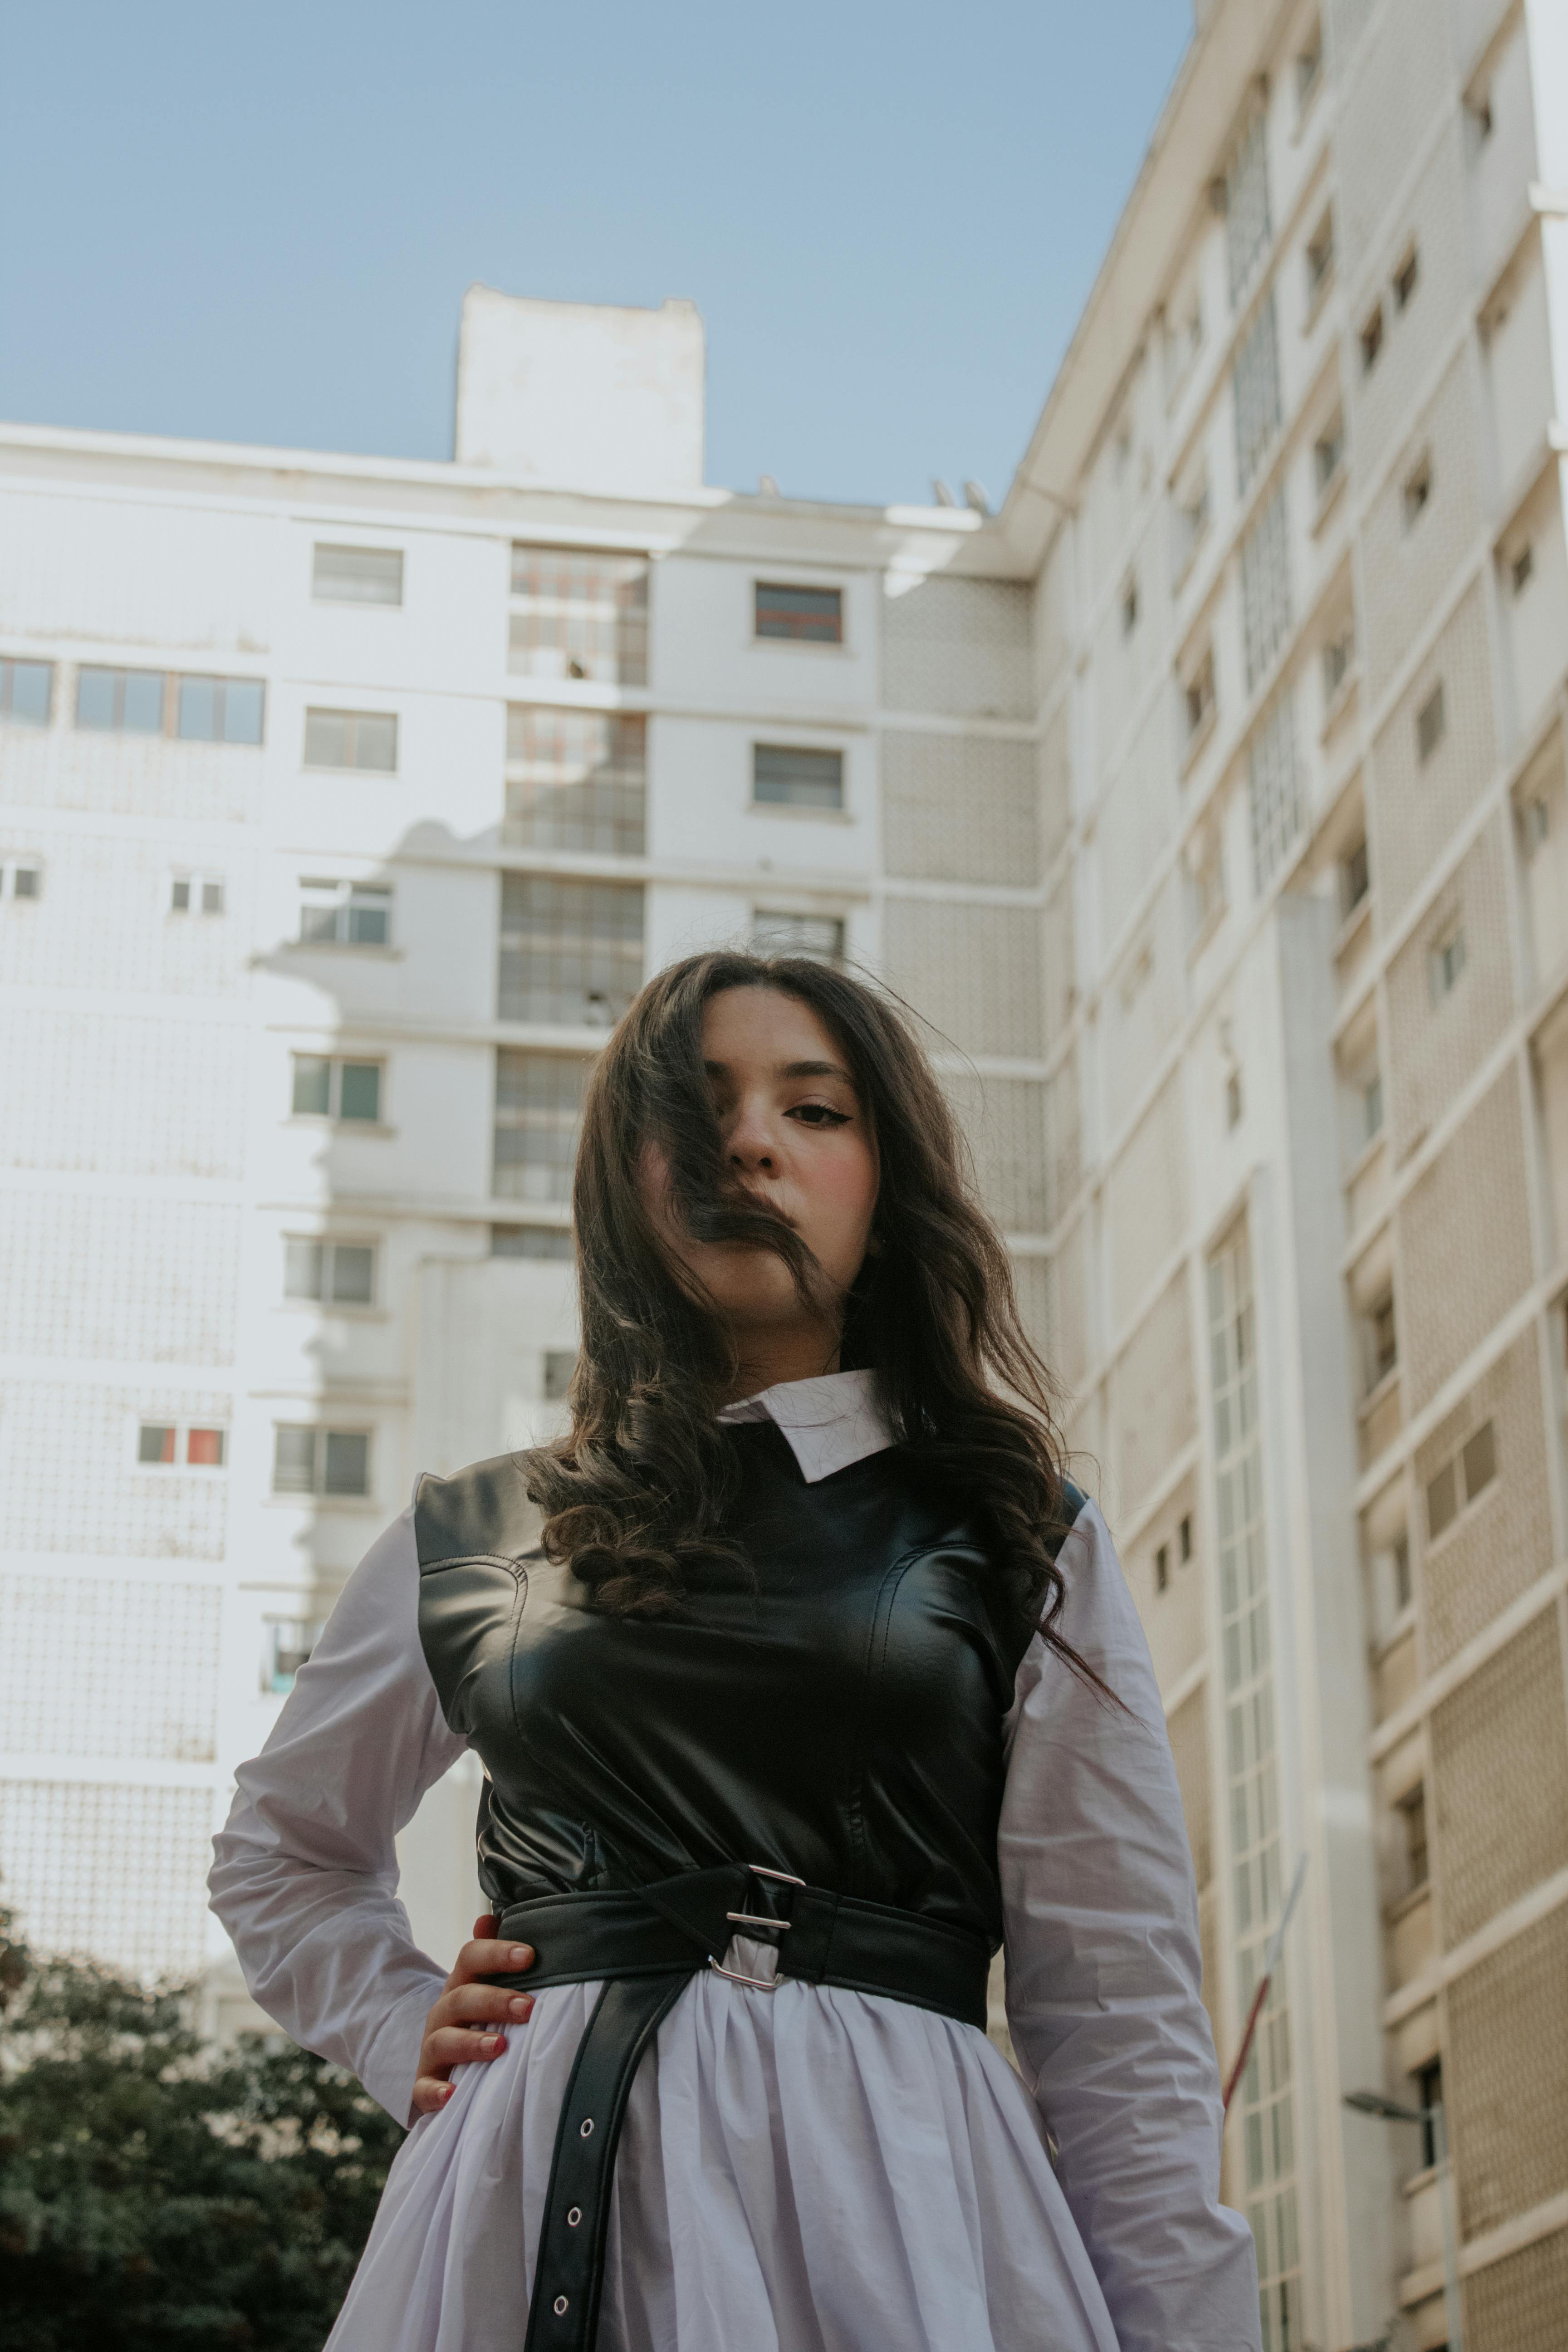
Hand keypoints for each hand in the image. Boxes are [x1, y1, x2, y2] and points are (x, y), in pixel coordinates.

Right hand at [412, 1912, 535, 2116]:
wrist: (443, 2063)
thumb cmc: (477, 2019)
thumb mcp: (485, 1985)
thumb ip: (492, 1954)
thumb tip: (490, 1916)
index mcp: (461, 1984)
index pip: (471, 1958)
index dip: (497, 1953)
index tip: (529, 1955)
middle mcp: (443, 2013)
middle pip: (463, 1998)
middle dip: (496, 2001)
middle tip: (528, 2007)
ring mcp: (432, 2049)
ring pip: (444, 2041)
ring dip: (471, 2043)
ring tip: (500, 2047)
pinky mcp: (425, 2084)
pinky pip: (424, 2089)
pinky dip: (435, 2092)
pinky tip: (452, 2095)